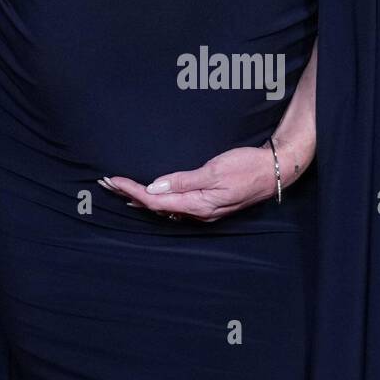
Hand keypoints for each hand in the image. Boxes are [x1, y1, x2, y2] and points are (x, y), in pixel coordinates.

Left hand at [98, 144, 277, 222]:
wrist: (273, 172)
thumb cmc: (247, 168)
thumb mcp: (215, 171)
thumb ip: (184, 181)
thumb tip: (155, 186)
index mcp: (198, 204)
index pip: (155, 200)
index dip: (131, 190)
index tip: (112, 180)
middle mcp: (198, 212)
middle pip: (155, 206)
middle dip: (129, 194)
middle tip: (105, 184)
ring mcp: (203, 209)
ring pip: (163, 207)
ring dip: (140, 197)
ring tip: (119, 190)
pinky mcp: (207, 204)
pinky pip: (174, 205)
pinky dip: (156, 199)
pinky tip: (149, 196)